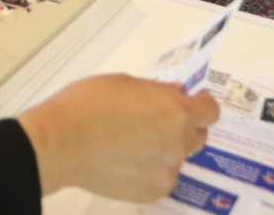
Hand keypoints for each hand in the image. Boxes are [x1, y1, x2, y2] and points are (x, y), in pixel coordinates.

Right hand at [18, 74, 218, 200]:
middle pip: (198, 136)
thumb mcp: (125, 82)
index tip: (193, 100)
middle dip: (184, 126)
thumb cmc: (89, 103)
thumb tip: (175, 93)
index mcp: (176, 111)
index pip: (210, 111)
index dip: (202, 104)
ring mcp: (166, 171)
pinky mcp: (151, 191)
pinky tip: (125, 160)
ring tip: (133, 142)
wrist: (62, 142)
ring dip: (164, 148)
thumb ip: (156, 90)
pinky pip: (161, 176)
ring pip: (176, 157)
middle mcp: (179, 144)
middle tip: (157, 120)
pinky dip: (150, 168)